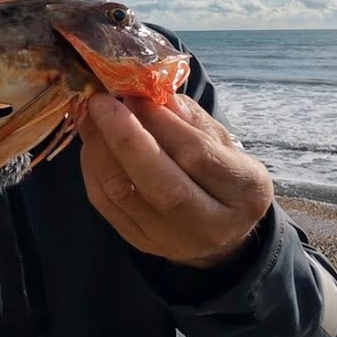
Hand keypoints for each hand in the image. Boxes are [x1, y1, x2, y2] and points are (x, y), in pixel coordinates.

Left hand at [78, 93, 272, 268]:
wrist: (218, 225)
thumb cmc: (219, 168)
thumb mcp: (219, 138)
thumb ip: (187, 117)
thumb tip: (149, 94)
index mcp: (244, 190)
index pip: (197, 155)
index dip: (161, 122)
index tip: (135, 93)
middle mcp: (211, 224)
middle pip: (160, 184)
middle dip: (124, 137)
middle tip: (101, 102)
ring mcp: (172, 240)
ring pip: (123, 193)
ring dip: (100, 149)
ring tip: (92, 117)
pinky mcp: (139, 242)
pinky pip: (104, 203)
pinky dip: (92, 166)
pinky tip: (92, 142)